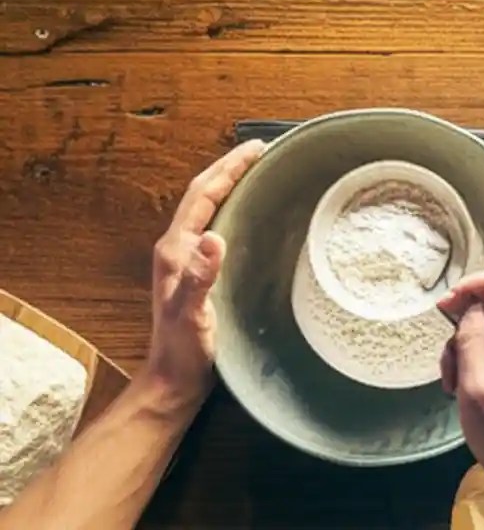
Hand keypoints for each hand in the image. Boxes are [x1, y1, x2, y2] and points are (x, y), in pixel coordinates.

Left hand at [144, 140, 264, 411]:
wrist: (174, 381)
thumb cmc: (182, 352)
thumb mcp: (190, 315)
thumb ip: (199, 277)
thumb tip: (213, 237)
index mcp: (175, 250)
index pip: (202, 196)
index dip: (228, 169)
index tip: (256, 149)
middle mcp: (179, 248)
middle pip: (204, 195)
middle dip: (230, 168)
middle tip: (262, 151)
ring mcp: (188, 260)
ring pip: (210, 208)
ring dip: (231, 184)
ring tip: (259, 171)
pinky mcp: (200, 272)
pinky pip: (218, 226)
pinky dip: (235, 208)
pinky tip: (253, 213)